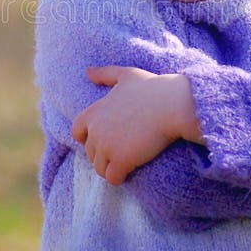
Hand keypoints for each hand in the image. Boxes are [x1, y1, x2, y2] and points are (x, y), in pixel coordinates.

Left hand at [71, 66, 202, 185]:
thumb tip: (87, 72)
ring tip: (127, 163)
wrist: (173, 105)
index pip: (77, 132)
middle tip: (123, 151)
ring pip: (100, 168)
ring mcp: (107, 147)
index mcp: (94, 112)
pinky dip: (120, 178)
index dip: (88, 138)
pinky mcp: (121, 161)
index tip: (104, 140)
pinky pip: (113, 178)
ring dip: (111, 168)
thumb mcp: (126, 75)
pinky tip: (130, 172)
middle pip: (91, 153)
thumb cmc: (153, 88)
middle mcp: (96, 131)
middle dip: (104, 154)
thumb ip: (105, 74)